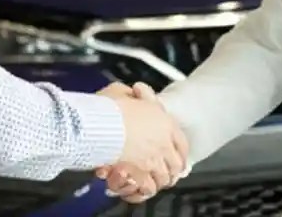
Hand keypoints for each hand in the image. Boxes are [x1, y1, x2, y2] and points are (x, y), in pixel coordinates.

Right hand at [95, 82, 187, 202]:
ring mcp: (153, 160)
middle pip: (176, 164)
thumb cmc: (109, 108)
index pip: (182, 142)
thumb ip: (135, 94)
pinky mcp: (140, 174)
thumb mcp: (124, 91)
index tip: (178, 156)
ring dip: (158, 181)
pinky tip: (138, 189)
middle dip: (171, 171)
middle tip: (167, 174)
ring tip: (151, 183)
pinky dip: (144, 190)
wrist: (99, 123)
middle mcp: (163, 143)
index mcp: (164, 123)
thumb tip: (135, 91)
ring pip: (164, 178)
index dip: (180, 152)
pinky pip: (148, 188)